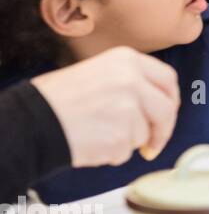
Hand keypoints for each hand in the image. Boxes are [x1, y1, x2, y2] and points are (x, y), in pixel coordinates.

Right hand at [30, 46, 180, 166]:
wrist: (32, 119)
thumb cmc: (59, 99)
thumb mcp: (99, 72)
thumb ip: (131, 82)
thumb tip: (158, 104)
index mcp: (127, 60)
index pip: (167, 80)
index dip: (170, 100)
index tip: (168, 113)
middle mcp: (132, 80)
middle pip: (166, 110)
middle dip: (162, 130)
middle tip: (153, 144)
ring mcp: (128, 108)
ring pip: (145, 133)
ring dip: (128, 141)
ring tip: (97, 131)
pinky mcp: (120, 135)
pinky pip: (127, 151)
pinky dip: (112, 153)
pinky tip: (91, 141)